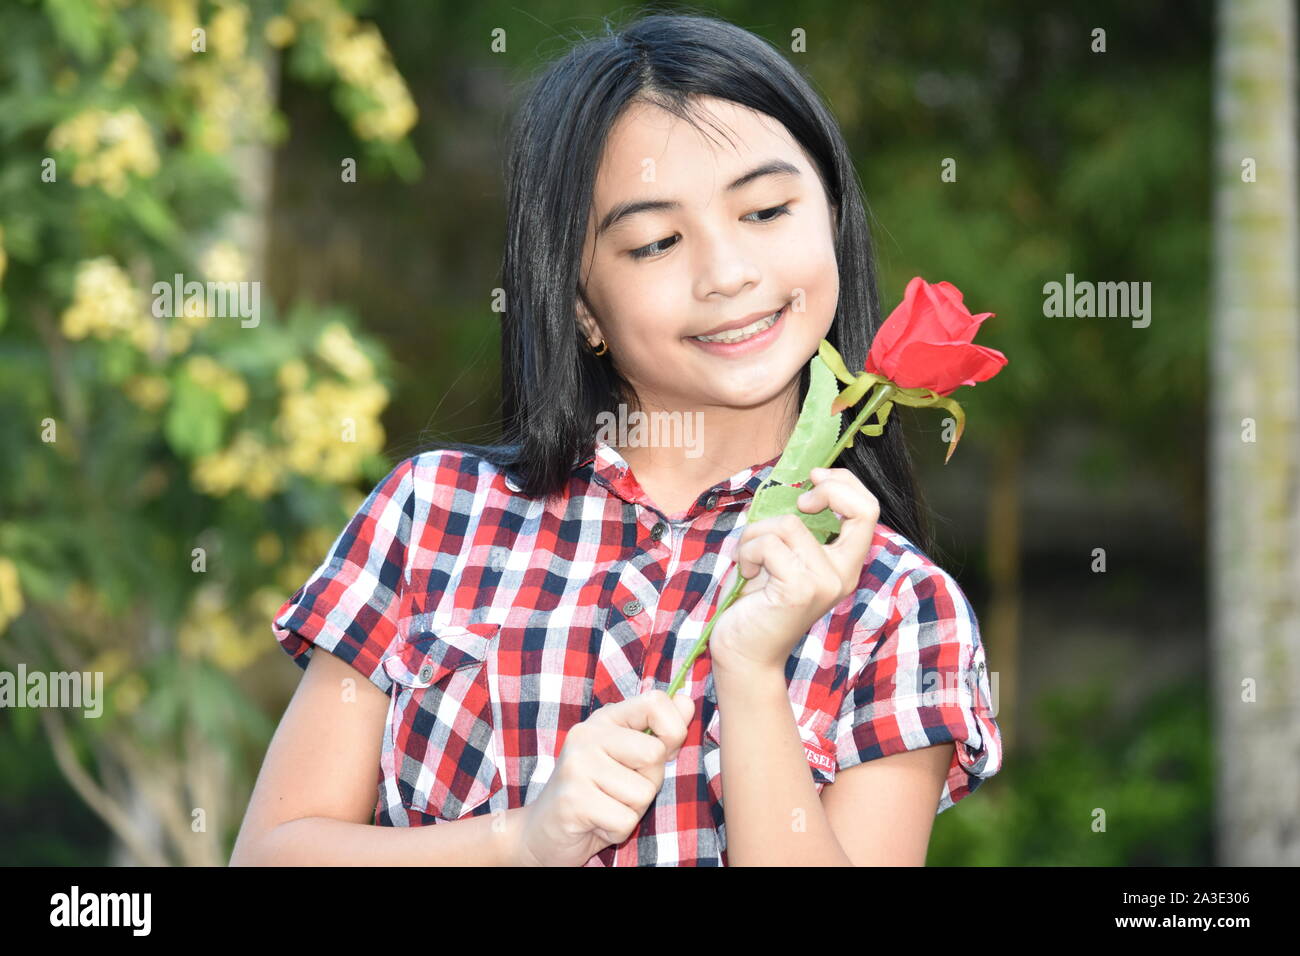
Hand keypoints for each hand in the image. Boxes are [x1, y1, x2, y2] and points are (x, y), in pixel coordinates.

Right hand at [512, 689, 693, 865]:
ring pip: (643, 793)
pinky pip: (625, 820)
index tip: (660, 752)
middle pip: (655, 754)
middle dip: (649, 782)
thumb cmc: (596, 794)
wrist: (543, 832)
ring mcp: (576, 764)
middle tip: (619, 789)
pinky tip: (595, 823)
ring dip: (631, 810)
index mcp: (605, 718)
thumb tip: (687, 700)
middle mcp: (588, 734)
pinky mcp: (573, 798)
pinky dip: (616, 830)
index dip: (673, 730)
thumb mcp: (630, 759)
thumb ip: (659, 730)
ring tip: (605, 806)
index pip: (656, 702)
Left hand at [708, 467, 879, 673]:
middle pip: (862, 509)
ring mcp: (826, 583)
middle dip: (828, 489)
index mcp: (844, 564)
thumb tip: (789, 486)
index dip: (844, 483)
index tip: (813, 480)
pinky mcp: (801, 590)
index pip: (868, 511)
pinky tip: (745, 572)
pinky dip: (747, 551)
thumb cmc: (757, 602)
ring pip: (790, 524)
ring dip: (756, 533)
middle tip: (798, 503)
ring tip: (748, 557)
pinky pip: (769, 544)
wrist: (744, 652)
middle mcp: (843, 574)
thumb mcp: (781, 555)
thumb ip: (793, 527)